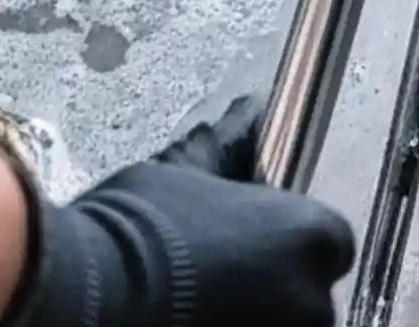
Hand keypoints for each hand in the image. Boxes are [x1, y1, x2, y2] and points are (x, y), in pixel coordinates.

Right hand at [1, 96, 355, 326]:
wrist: (89, 291)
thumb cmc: (139, 229)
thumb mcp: (186, 170)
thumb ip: (228, 153)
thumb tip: (249, 113)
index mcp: (315, 236)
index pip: (329, 243)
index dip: (287, 242)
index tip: (251, 243)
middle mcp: (315, 298)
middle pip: (308, 293)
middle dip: (271, 285)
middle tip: (217, 274)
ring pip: (281, 321)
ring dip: (252, 311)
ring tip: (198, 300)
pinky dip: (228, 326)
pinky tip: (190, 315)